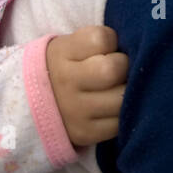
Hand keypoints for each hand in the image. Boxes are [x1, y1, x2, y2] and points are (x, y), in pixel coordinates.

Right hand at [46, 25, 127, 147]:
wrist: (35, 103)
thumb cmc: (68, 66)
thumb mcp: (72, 45)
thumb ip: (99, 41)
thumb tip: (137, 49)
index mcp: (62, 52)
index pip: (101, 39)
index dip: (113, 41)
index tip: (109, 48)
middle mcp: (65, 81)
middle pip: (112, 70)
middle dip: (124, 67)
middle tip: (121, 70)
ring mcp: (74, 110)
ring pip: (120, 99)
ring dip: (127, 92)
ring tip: (119, 88)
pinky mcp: (84, 133)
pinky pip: (118, 124)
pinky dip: (122, 115)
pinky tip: (113, 108)